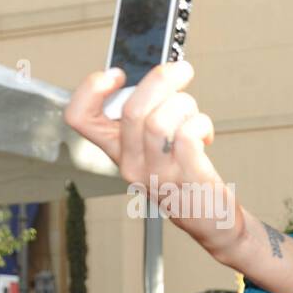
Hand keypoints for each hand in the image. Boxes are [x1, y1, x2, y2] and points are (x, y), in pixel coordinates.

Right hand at [63, 62, 243, 257]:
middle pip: (131, 110)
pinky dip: (200, 124)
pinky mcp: (186, 178)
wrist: (212, 222)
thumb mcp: (154, 150)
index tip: (117, 73)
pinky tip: (205, 133)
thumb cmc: (185, 177)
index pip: (80, 119)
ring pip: (159, 121)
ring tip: (194, 114)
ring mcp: (157, 174)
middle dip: (159, 80)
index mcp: (118, 152)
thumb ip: (147, 118)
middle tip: (182, 70)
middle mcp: (131, 165)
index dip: (90, 89)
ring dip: (184, 104)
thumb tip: (158, 76)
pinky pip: (186, 136)